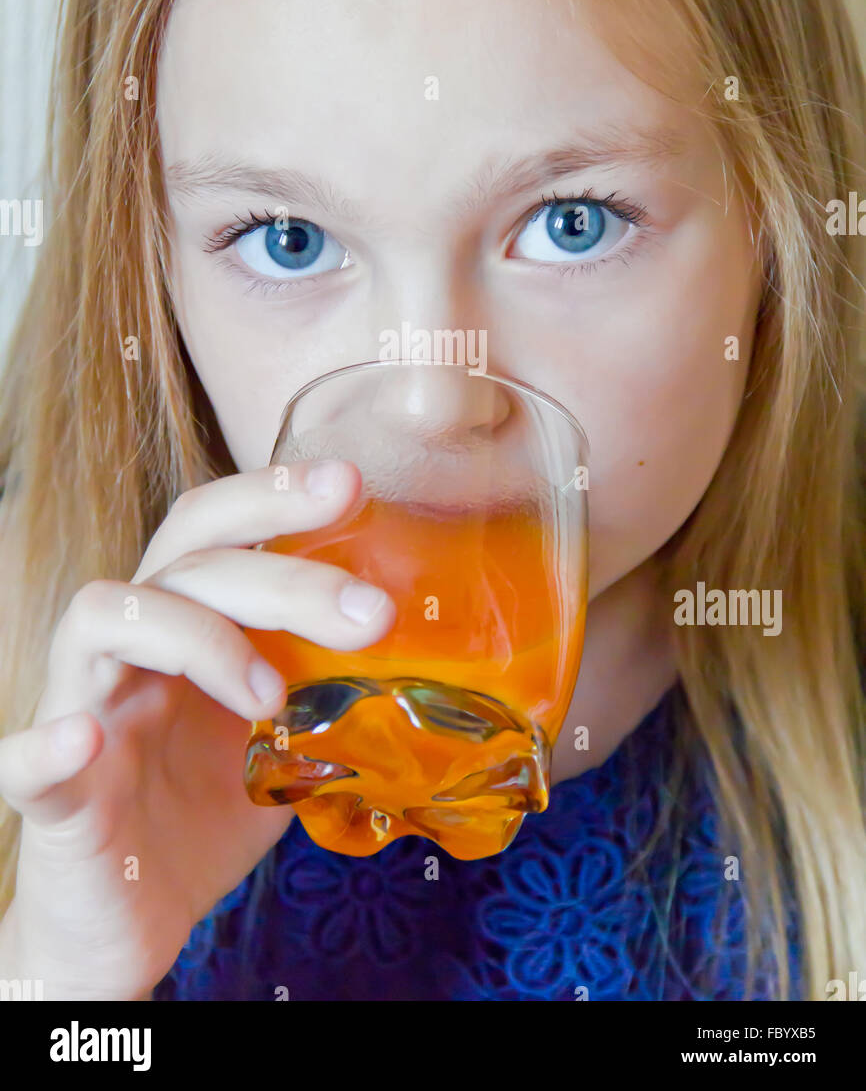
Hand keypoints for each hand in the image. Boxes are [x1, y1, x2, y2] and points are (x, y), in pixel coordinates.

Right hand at [0, 460, 394, 998]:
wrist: (128, 922)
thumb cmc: (200, 816)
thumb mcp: (279, 740)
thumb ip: (322, 690)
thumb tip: (419, 657)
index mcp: (185, 624)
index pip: (215, 530)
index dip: (272, 495)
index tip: (351, 485)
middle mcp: (130, 647)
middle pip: (184, 562)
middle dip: (282, 574)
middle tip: (370, 611)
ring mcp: (81, 709)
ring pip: (104, 616)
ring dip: (198, 640)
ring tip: (270, 699)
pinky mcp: (50, 796)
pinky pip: (25, 756)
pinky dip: (50, 742)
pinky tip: (89, 737)